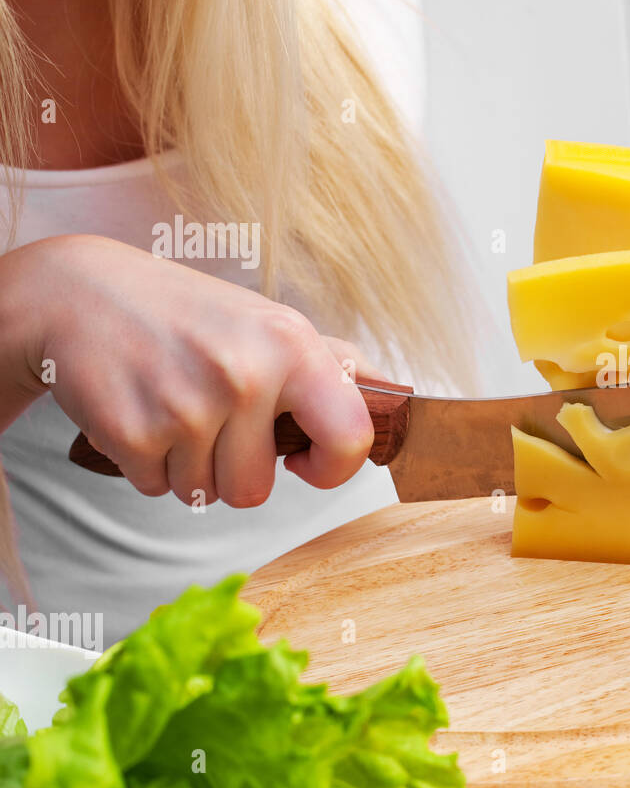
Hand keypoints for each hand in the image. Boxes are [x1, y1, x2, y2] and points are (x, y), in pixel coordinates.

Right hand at [4, 234, 382, 506]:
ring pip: (206, 495)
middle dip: (234, 471)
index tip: (306, 462)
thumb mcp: (270, 322)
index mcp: (293, 345)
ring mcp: (188, 406)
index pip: (350, 437)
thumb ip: (333, 364)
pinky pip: (158, 489)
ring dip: (189, 467)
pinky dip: (148, 465)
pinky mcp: (134, 432)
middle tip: (213, 421)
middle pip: (257, 490)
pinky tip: (142, 412)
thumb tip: (393, 397)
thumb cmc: (189, 315)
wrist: (78, 292)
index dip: (333, 468)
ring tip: (174, 409)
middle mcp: (247, 374)